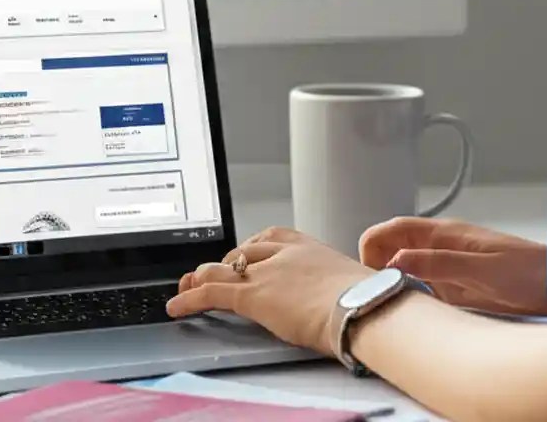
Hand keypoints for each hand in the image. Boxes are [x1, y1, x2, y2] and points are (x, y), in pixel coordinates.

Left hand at [166, 228, 374, 355]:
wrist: (364, 308)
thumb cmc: (368, 302)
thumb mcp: (351, 286)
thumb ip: (335, 287)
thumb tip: (341, 301)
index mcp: (310, 247)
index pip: (270, 239)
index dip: (250, 249)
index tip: (243, 256)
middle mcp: (284, 254)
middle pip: (242, 252)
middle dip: (224, 264)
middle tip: (211, 273)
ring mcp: (266, 272)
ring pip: (222, 269)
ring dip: (201, 278)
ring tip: (186, 286)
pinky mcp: (252, 295)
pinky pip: (211, 293)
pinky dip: (189, 299)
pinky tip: (177, 306)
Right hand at [359, 217, 546, 316]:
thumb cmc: (529, 273)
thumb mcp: (481, 270)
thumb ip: (439, 263)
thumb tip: (396, 261)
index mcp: (444, 234)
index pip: (391, 229)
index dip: (373, 247)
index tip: (373, 275)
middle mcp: (441, 246)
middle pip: (391, 247)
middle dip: (377, 267)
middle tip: (382, 294)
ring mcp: (447, 265)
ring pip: (402, 268)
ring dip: (392, 282)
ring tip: (397, 304)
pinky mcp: (455, 286)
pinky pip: (420, 286)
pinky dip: (410, 296)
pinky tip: (419, 312)